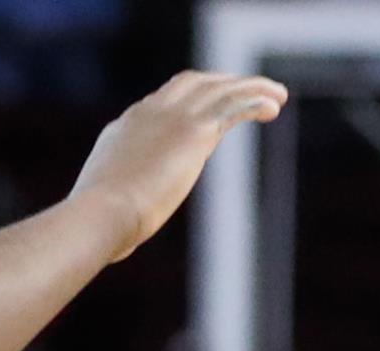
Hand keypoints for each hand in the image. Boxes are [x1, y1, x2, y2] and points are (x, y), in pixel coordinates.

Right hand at [68, 71, 288, 261]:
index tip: (210, 108)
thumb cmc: (101, 222)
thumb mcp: (107, 206)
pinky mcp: (195, 131)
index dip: (188, 100)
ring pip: (219, 89)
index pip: (161, 102)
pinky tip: (275, 104)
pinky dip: (255, 98)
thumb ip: (122, 209)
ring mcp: (172, 118)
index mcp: (126, 128)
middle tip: (248, 91)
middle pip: (191, 83)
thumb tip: (120, 237)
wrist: (102, 212)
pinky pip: (233, 104)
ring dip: (250, 87)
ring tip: (278, 96)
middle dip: (222, 83)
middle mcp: (150, 114)